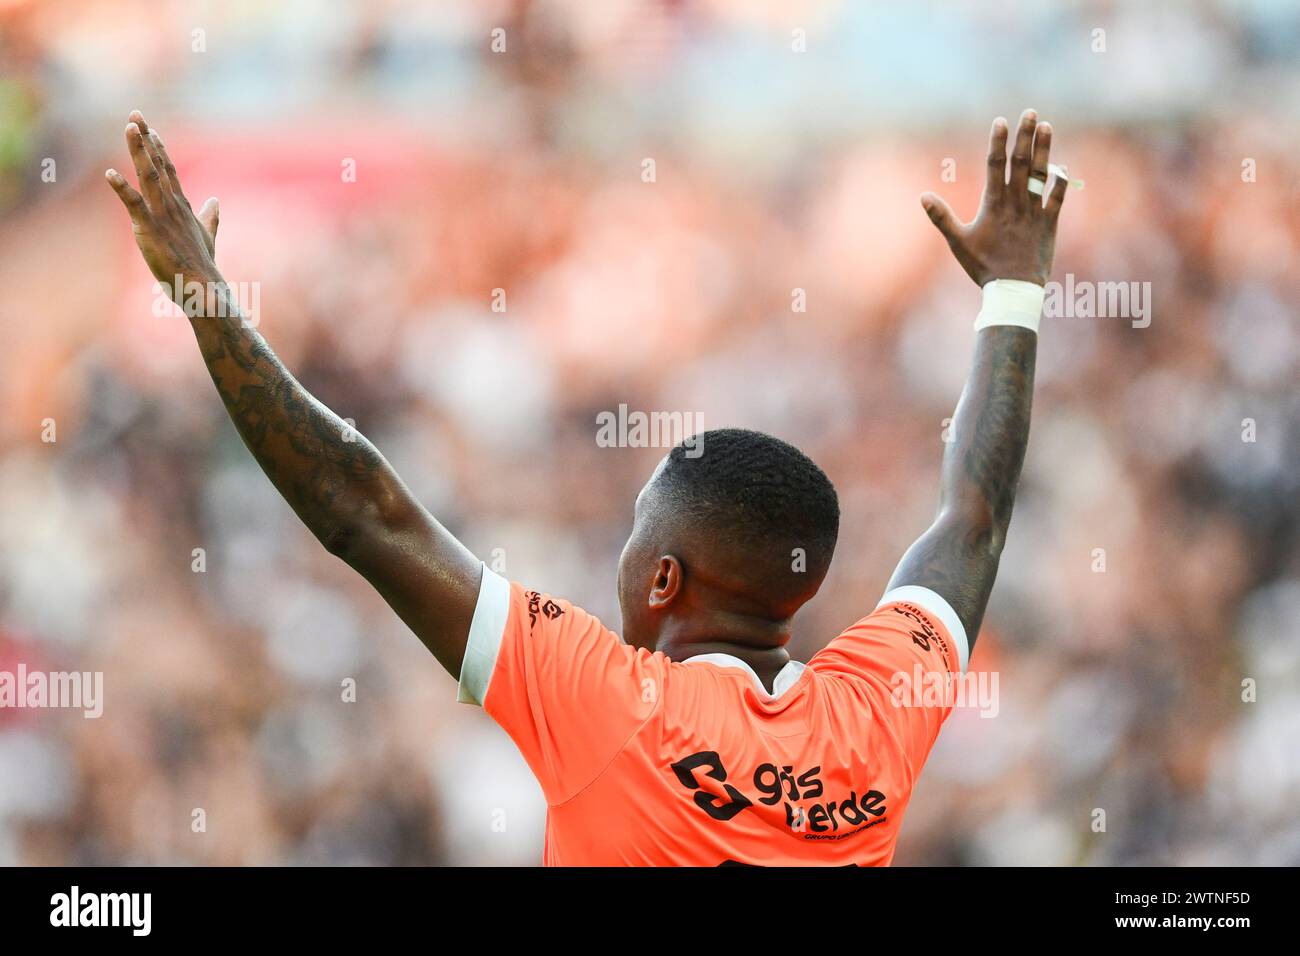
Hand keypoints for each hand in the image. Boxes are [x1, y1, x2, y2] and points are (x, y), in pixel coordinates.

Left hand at [105, 110, 220, 294]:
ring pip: (149, 176)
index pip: (169, 170)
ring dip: (139, 151)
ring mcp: (162, 215)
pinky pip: (134, 204)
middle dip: (146, 138)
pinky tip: (110, 173)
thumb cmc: (203, 266)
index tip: (150, 129)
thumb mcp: (207, 237)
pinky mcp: (150, 229)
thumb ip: (210, 218)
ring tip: (130, 128)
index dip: (159, 148)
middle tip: (135, 114)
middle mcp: (173, 205)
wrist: (203, 286)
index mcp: (182, 207)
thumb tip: (216, 201)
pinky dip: (122, 188)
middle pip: (158, 165)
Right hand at [921, 109, 1066, 286]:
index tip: (1001, 121)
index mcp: (992, 205)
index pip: (995, 166)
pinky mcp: (1049, 223)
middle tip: (1030, 113)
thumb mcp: (957, 242)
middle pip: (1020, 163)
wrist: (1013, 290)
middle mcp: (1015, 203)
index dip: (998, 142)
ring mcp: (1034, 212)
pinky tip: (1061, 165)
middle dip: (1025, 136)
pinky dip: (1060, 181)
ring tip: (1046, 127)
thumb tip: (923, 196)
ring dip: (1043, 149)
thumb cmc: (983, 267)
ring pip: (1040, 174)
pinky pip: (1057, 197)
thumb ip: (941, 217)